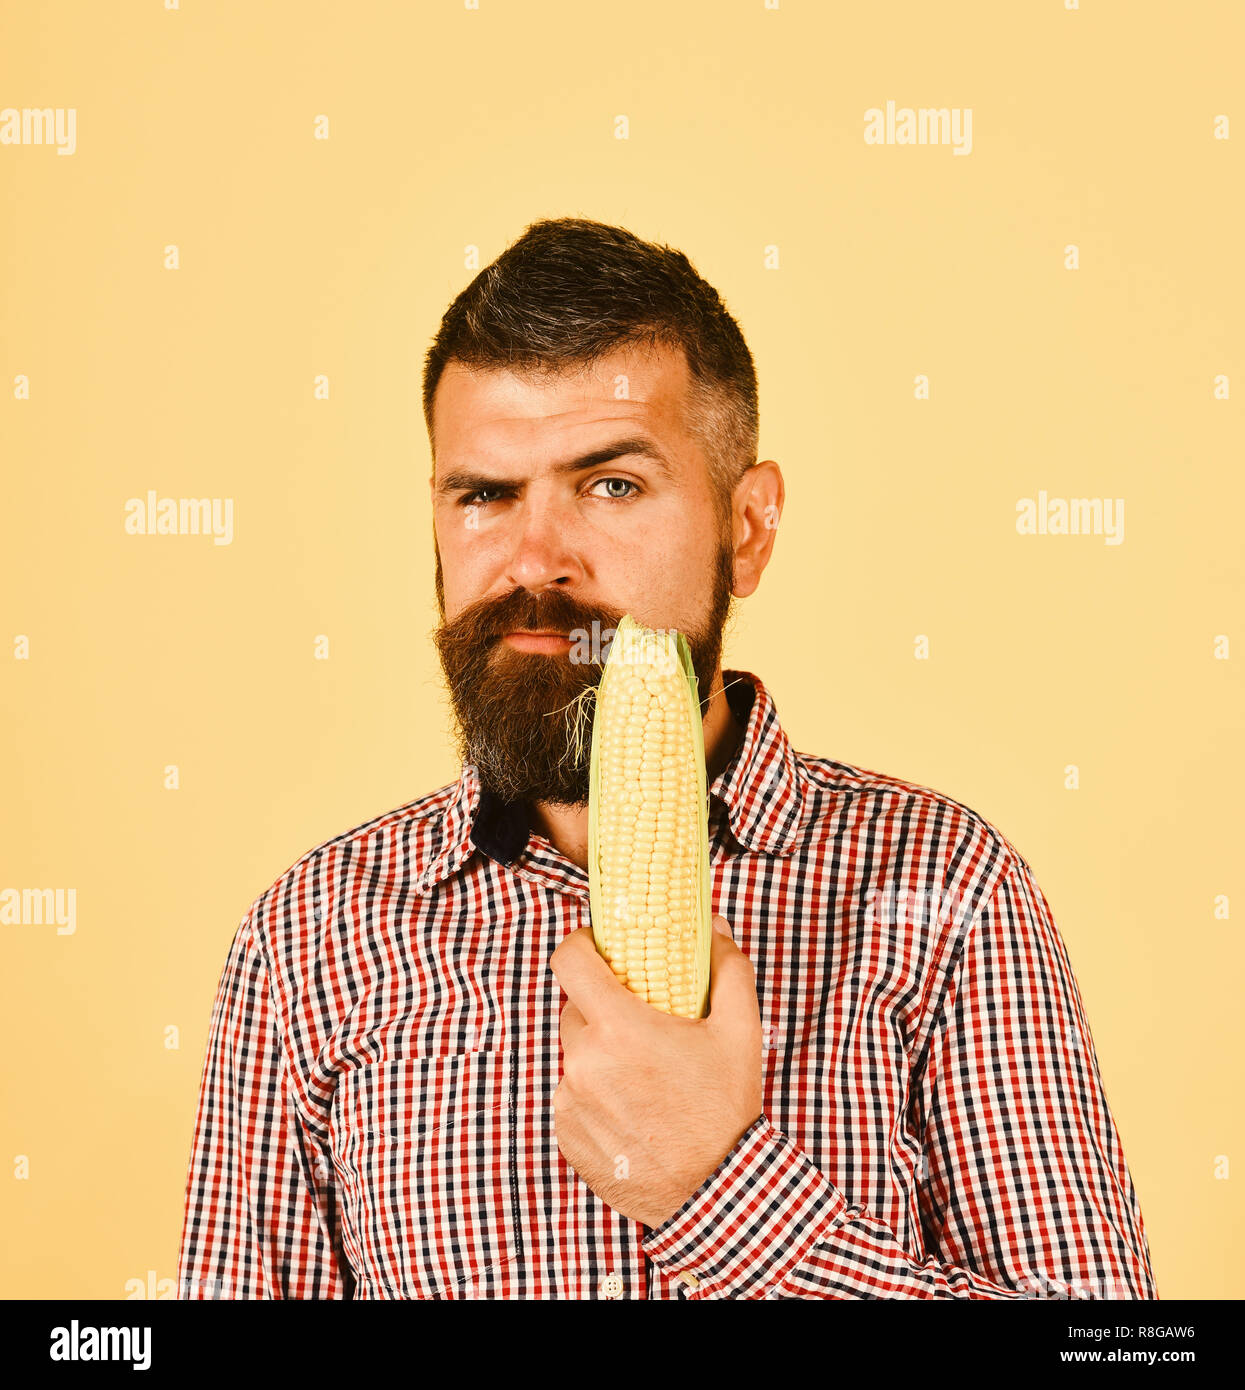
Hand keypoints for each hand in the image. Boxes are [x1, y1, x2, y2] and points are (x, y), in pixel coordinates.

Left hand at [548, 916, 762, 1228]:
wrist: (715, 1193)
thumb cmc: (727, 1110)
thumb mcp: (740, 1031)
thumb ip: (727, 969)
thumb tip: (714, 925)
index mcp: (620, 1028)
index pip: (569, 961)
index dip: (581, 945)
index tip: (599, 948)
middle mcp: (586, 1062)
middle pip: (576, 1008)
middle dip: (602, 1006)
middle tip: (639, 1021)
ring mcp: (572, 1101)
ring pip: (575, 1054)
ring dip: (599, 1053)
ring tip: (643, 1074)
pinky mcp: (567, 1134)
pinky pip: (572, 1096)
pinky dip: (594, 1094)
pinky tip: (632, 1109)